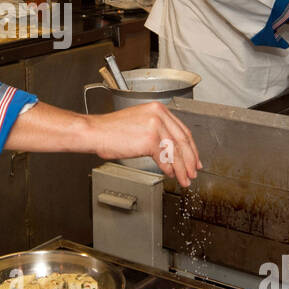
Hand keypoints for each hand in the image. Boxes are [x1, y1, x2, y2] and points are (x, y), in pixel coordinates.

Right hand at [87, 102, 201, 186]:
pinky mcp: (150, 140)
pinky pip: (166, 158)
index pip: (182, 130)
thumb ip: (157, 130)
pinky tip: (170, 175)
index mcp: (158, 109)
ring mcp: (155, 127)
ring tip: (184, 179)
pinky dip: (170, 169)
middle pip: (183, 141)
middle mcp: (159, 115)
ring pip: (176, 152)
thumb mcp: (139, 122)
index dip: (190, 147)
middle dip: (190, 159)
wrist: (94, 132)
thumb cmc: (110, 130)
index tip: (194, 158)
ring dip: (182, 168)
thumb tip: (171, 149)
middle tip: (194, 171)